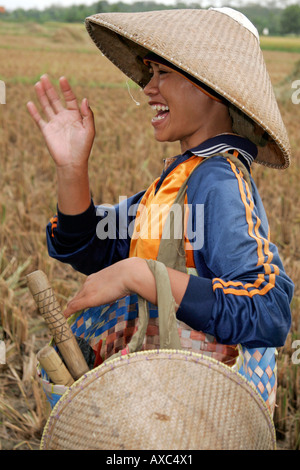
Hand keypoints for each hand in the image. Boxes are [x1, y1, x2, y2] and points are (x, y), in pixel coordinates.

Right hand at [27, 75, 94, 171]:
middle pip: (55, 99)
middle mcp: (64, 117)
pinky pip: (39, 119)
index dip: (66, 89)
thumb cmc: (83, 147)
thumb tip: (85, 99)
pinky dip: (34, 112)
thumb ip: (88, 115)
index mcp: (75, 115)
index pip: (70, 98)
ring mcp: (54, 123)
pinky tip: (30, 103)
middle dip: (50, 88)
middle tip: (44, 76)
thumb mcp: (89, 130)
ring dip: (42, 96)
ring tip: (37, 84)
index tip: (62, 79)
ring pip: (46, 106)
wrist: (72, 162)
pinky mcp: (47, 131)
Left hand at [62, 257, 188, 318]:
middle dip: (73, 304)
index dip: (81, 297)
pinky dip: (67, 313)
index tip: (78, 304)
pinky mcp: (88, 299)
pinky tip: (63, 319)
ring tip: (64, 318)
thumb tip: (139, 283)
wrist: (131, 272)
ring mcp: (87, 290)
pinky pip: (73, 307)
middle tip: (68, 314)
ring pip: (73, 301)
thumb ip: (125, 283)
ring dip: (69, 310)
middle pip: (77, 295)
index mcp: (96, 277)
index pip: (86, 288)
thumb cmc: (132, 275)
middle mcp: (89, 282)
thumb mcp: (125, 279)